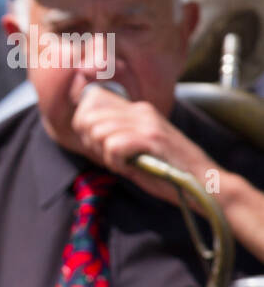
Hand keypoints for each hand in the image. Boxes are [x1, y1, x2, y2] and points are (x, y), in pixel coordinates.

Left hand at [72, 86, 217, 207]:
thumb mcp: (136, 147)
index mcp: (137, 110)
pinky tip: (129, 167)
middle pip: (89, 117)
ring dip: (104, 154)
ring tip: (123, 163)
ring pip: (99, 131)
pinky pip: (113, 145)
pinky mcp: (152, 138)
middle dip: (91, 142)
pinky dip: (115, 162)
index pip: (91, 104)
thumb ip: (114, 135)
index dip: (85, 128)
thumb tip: (84, 131)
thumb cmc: (167, 171)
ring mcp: (148, 123)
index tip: (98, 145)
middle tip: (110, 157)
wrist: (203, 183)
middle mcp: (141, 111)